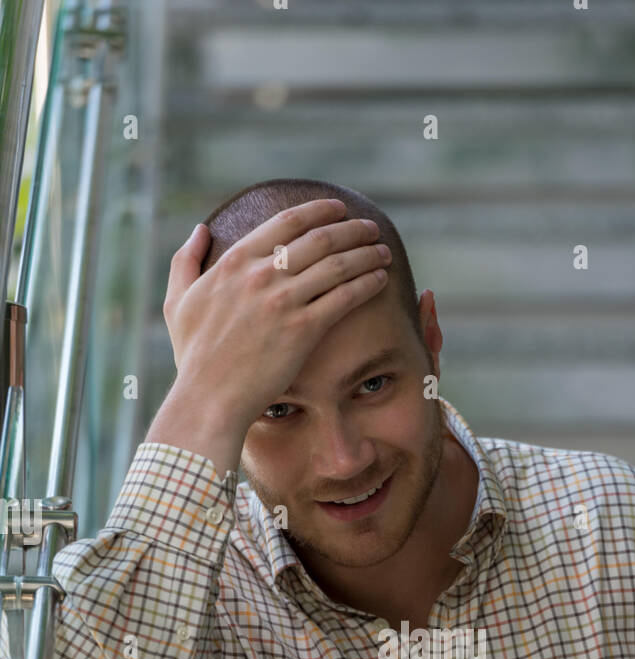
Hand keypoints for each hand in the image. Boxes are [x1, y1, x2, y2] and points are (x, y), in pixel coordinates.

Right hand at [161, 199, 390, 434]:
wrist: (210, 398)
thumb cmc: (194, 356)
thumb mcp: (177, 301)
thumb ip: (185, 260)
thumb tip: (201, 229)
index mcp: (235, 261)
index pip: (287, 222)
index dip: (319, 210)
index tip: (338, 209)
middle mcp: (261, 274)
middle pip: (320, 238)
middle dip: (352, 229)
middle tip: (370, 228)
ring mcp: (284, 301)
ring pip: (338, 264)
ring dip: (366, 253)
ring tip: (383, 251)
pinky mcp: (303, 329)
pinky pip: (345, 297)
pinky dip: (366, 283)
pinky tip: (380, 279)